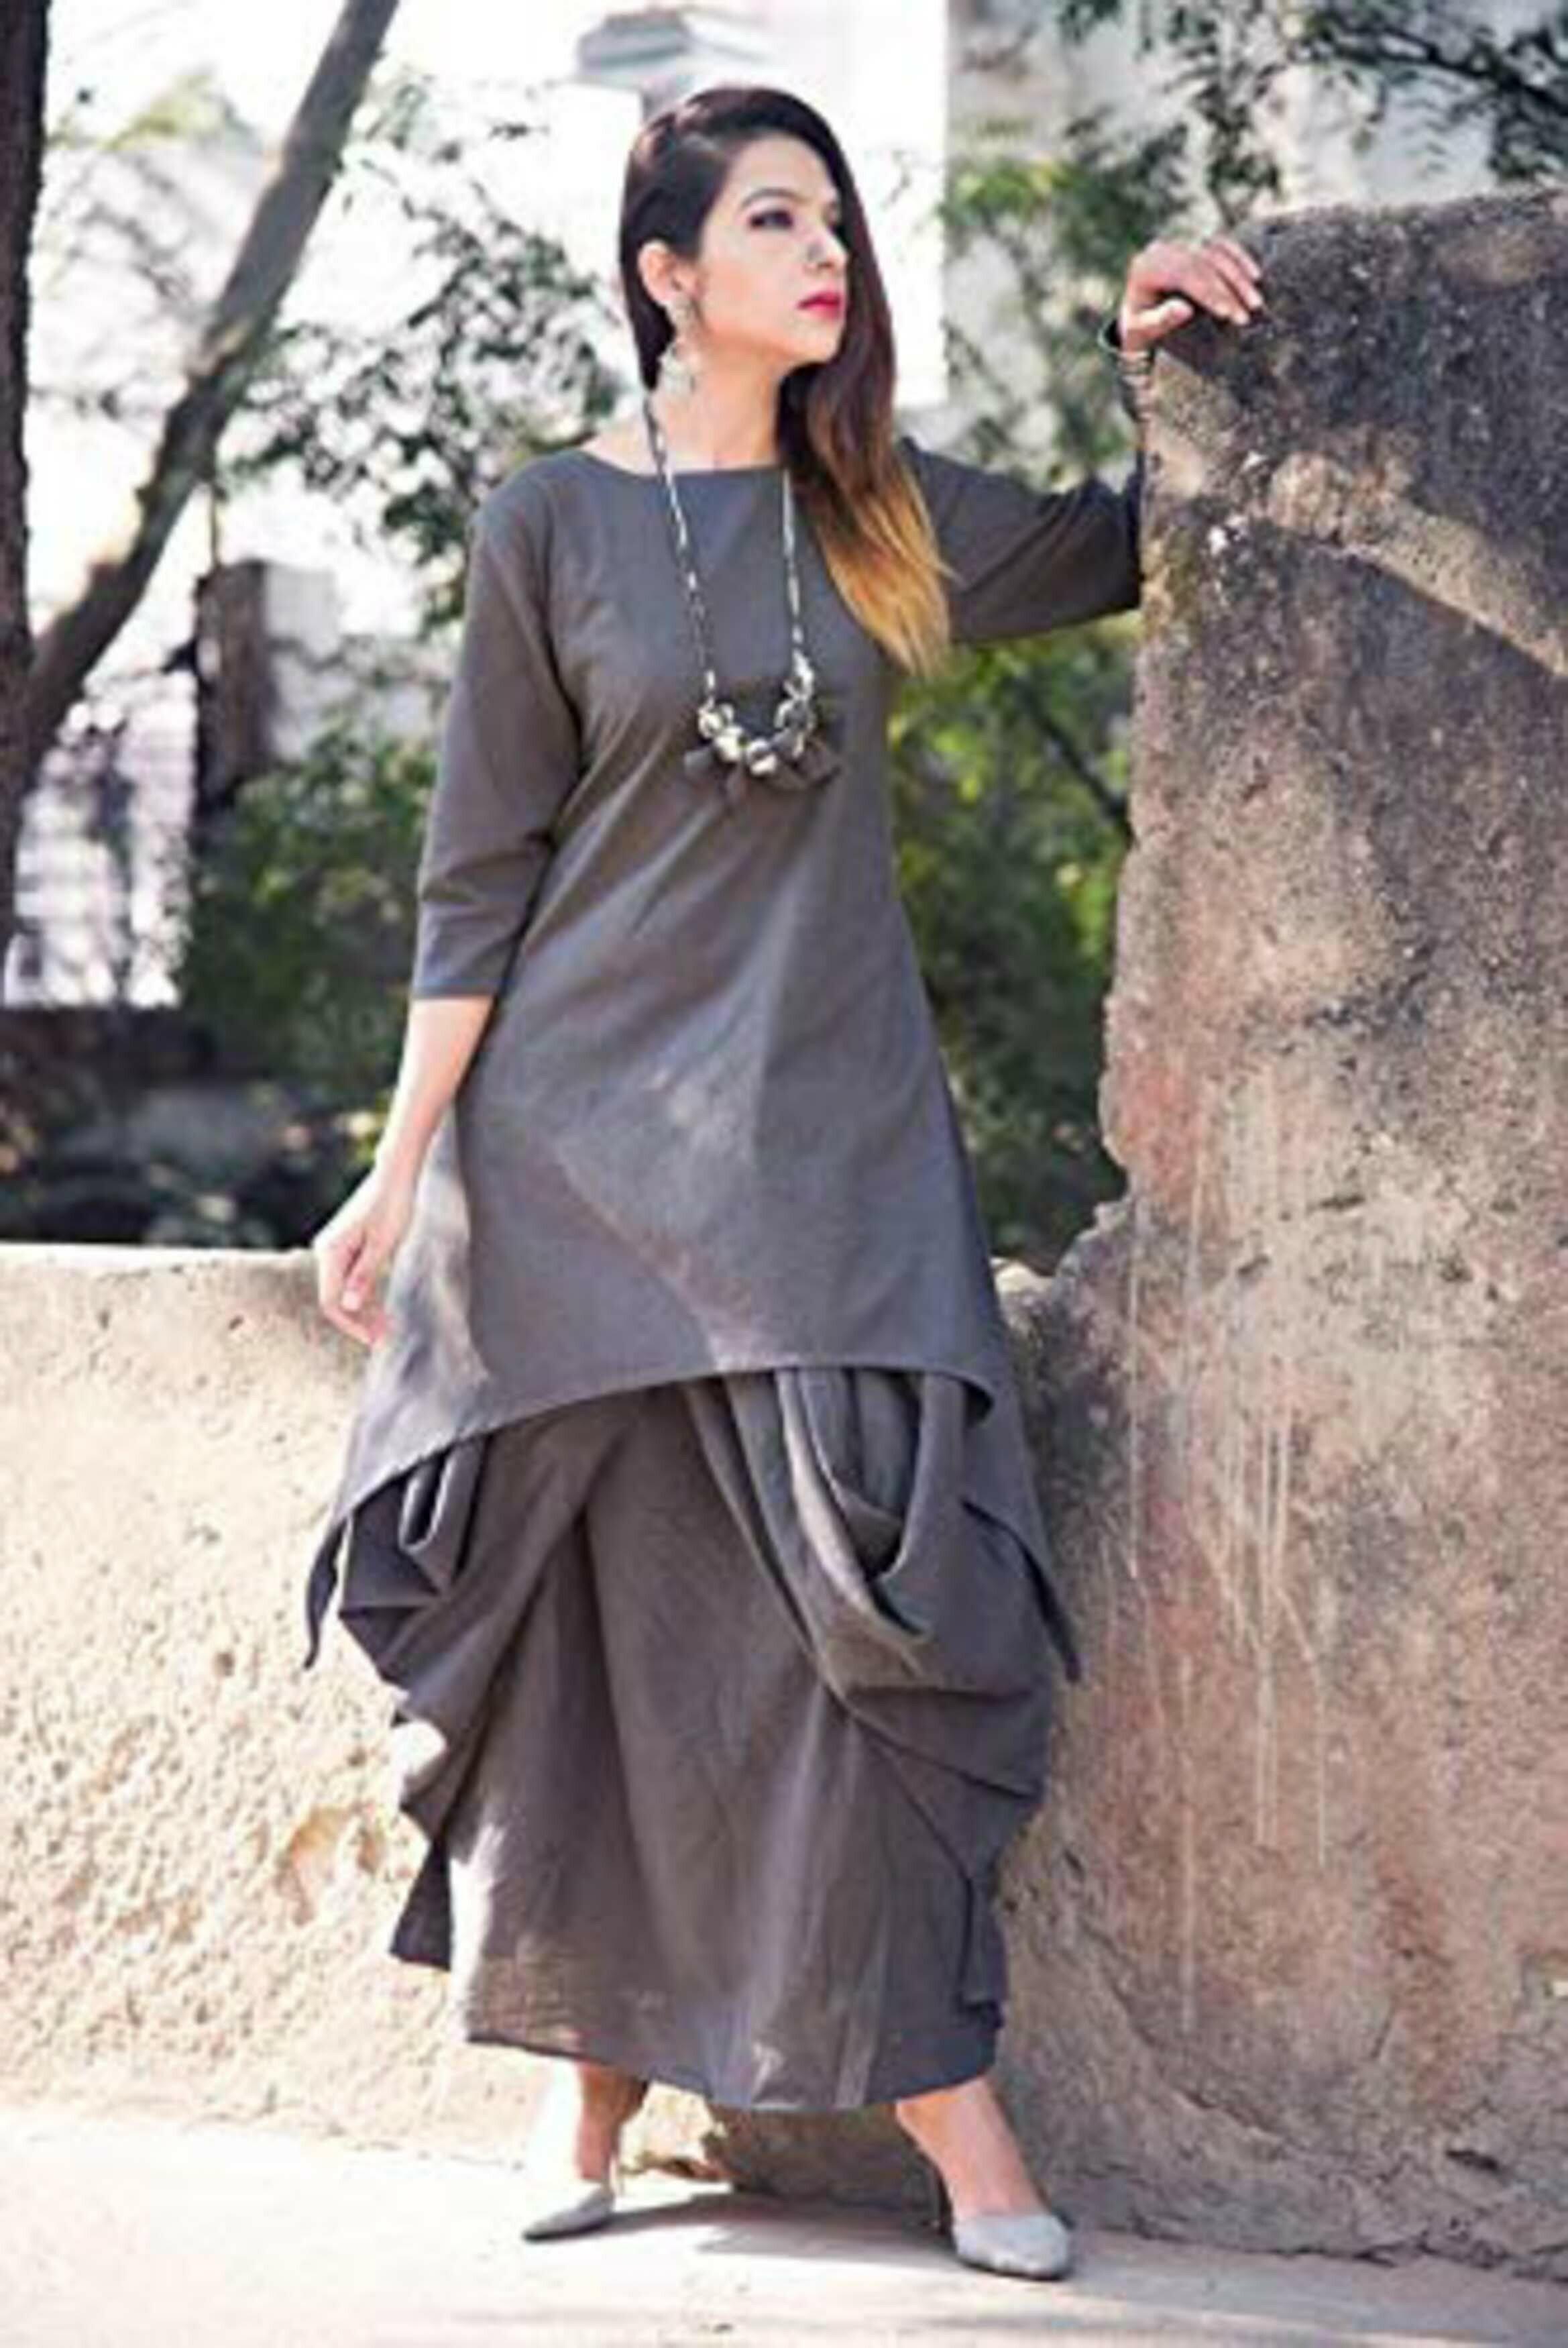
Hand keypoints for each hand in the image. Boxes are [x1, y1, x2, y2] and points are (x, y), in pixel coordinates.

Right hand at [311, 1161, 416, 1347]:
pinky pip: (352, 1277)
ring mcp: (336, 1249)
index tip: (373, 1340)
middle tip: (384, 1338)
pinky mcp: (347, 1247)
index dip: (351, 1324)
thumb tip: (349, 1306)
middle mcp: (327, 1252)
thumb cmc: (392, 1206)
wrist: (394, 1175)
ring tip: (387, 1329)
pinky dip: (365, 1294)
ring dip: (364, 1310)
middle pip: (337, 1298)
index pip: (332, 1301)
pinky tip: (381, 1309)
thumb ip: (364, 1275)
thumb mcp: (383, 1244)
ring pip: (345, 1289)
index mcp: (331, 1253)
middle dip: (359, 1320)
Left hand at [1117, 234, 1264, 355]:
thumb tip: (1185, 309)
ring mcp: (1180, 242)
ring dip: (1239, 276)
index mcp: (1145, 267)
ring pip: (1216, 252)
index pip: (1183, 275)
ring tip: (1256, 302)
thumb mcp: (1142, 331)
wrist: (1137, 312)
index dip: (1208, 293)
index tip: (1228, 313)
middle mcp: (1163, 249)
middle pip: (1203, 263)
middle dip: (1228, 289)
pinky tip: (1255, 276)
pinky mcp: (1194, 242)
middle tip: (1246, 315)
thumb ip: (1160, 321)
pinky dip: (1239, 258)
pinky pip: (1221, 245)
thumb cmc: (1140, 327)